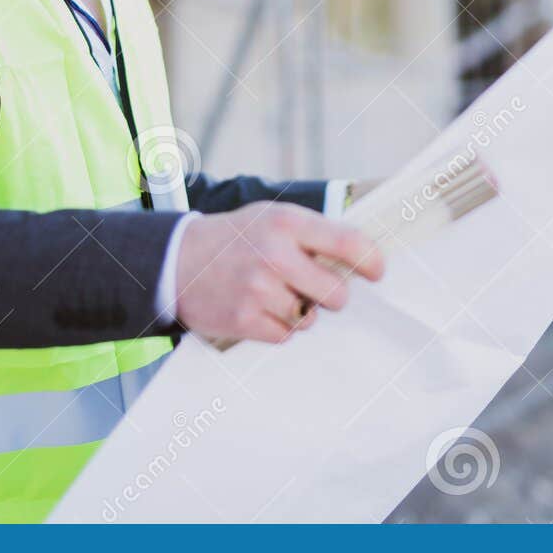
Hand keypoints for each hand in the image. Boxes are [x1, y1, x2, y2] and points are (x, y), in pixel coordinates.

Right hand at [174, 202, 384, 343]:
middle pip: (337, 294)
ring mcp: (258, 289)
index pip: (348, 243)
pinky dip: (278, 327)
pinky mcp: (244, 319)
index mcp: (287, 223)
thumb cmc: (235, 239)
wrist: (176, 260)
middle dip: (331, 296)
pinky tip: (258, 308)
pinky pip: (285, 335)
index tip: (376, 272)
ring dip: (300, 312)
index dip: (371, 261)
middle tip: (313, 288)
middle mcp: (275, 254)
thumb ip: (313, 234)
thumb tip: (363, 258)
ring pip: (310, 319)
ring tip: (273, 293)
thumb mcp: (272, 217)